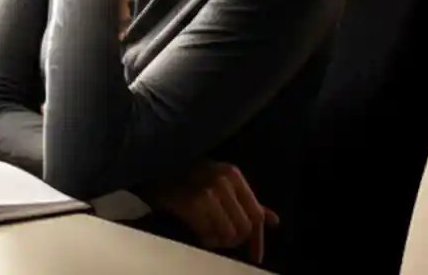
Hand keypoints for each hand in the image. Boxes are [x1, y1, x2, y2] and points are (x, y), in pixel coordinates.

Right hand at [142, 161, 279, 264]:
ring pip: (228, 234)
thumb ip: (246, 201)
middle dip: (234, 240)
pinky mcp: (191, 203)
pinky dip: (206, 240)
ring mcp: (207, 191)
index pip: (256, 214)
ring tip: (208, 236)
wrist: (153, 170)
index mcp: (233, 175)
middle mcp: (223, 181)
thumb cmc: (188, 177)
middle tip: (220, 240)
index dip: (257, 239)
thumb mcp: (220, 183)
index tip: (256, 257)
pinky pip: (208, 235)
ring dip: (218, 241)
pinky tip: (199, 235)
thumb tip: (274, 220)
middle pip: (244, 228)